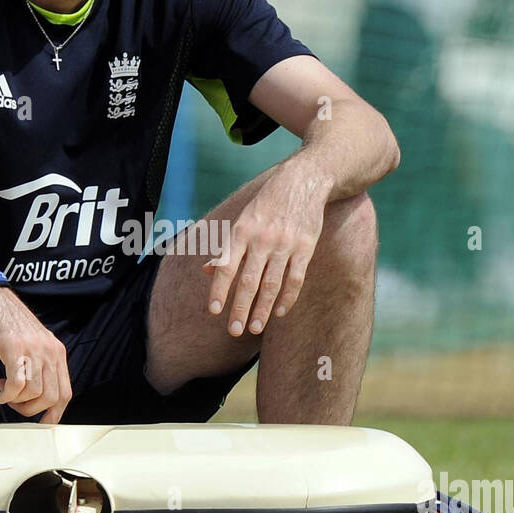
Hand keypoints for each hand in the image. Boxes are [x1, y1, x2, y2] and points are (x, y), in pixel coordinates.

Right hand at [0, 287, 71, 422]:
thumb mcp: (32, 343)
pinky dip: (8, 394)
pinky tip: (0, 391)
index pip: (65, 392)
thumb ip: (39, 365)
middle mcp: (49, 351)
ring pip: (35, 394)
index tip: (43, 423)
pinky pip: (17, 383)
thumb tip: (38, 394)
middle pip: (52, 397)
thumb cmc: (5, 320)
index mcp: (56, 351)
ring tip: (6, 393)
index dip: (55, 413)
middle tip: (16, 404)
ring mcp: (33, 349)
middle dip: (32, 410)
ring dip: (18, 402)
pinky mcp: (14, 348)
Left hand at [203, 165, 327, 336]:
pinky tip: (279, 312)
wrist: (303, 181)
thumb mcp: (243, 219)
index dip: (219, 289)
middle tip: (234, 330)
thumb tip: (208, 270)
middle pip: (249, 281)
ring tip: (255, 328)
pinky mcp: (305, 247)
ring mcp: (285, 244)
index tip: (214, 311)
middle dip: (241, 308)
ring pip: (272, 284)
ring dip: (263, 309)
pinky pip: (296, 278)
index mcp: (242, 231)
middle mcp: (262, 239)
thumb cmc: (268, 204)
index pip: (226, 266)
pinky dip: (287, 297)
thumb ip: (227, 247)